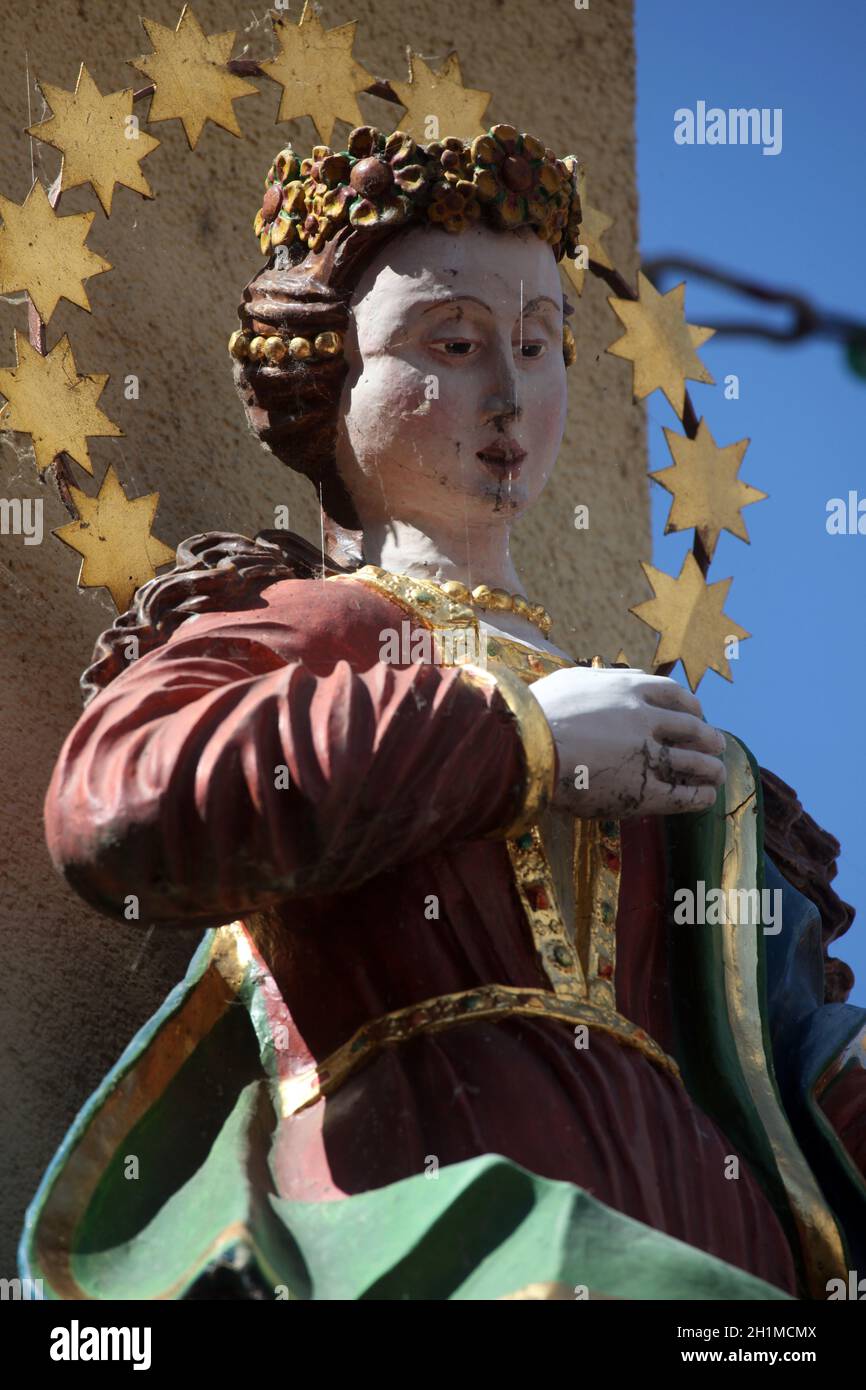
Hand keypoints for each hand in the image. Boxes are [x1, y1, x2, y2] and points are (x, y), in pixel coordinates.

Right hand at [528, 666, 725, 817]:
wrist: (524, 746)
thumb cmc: (534, 713)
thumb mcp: (569, 682)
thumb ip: (594, 680)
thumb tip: (599, 675)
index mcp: (629, 688)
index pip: (675, 695)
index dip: (692, 708)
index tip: (697, 715)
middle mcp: (645, 718)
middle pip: (692, 728)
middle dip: (709, 737)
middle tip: (716, 744)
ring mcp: (647, 754)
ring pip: (694, 761)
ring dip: (711, 768)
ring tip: (718, 774)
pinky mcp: (642, 790)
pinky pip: (682, 794)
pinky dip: (699, 796)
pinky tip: (705, 798)